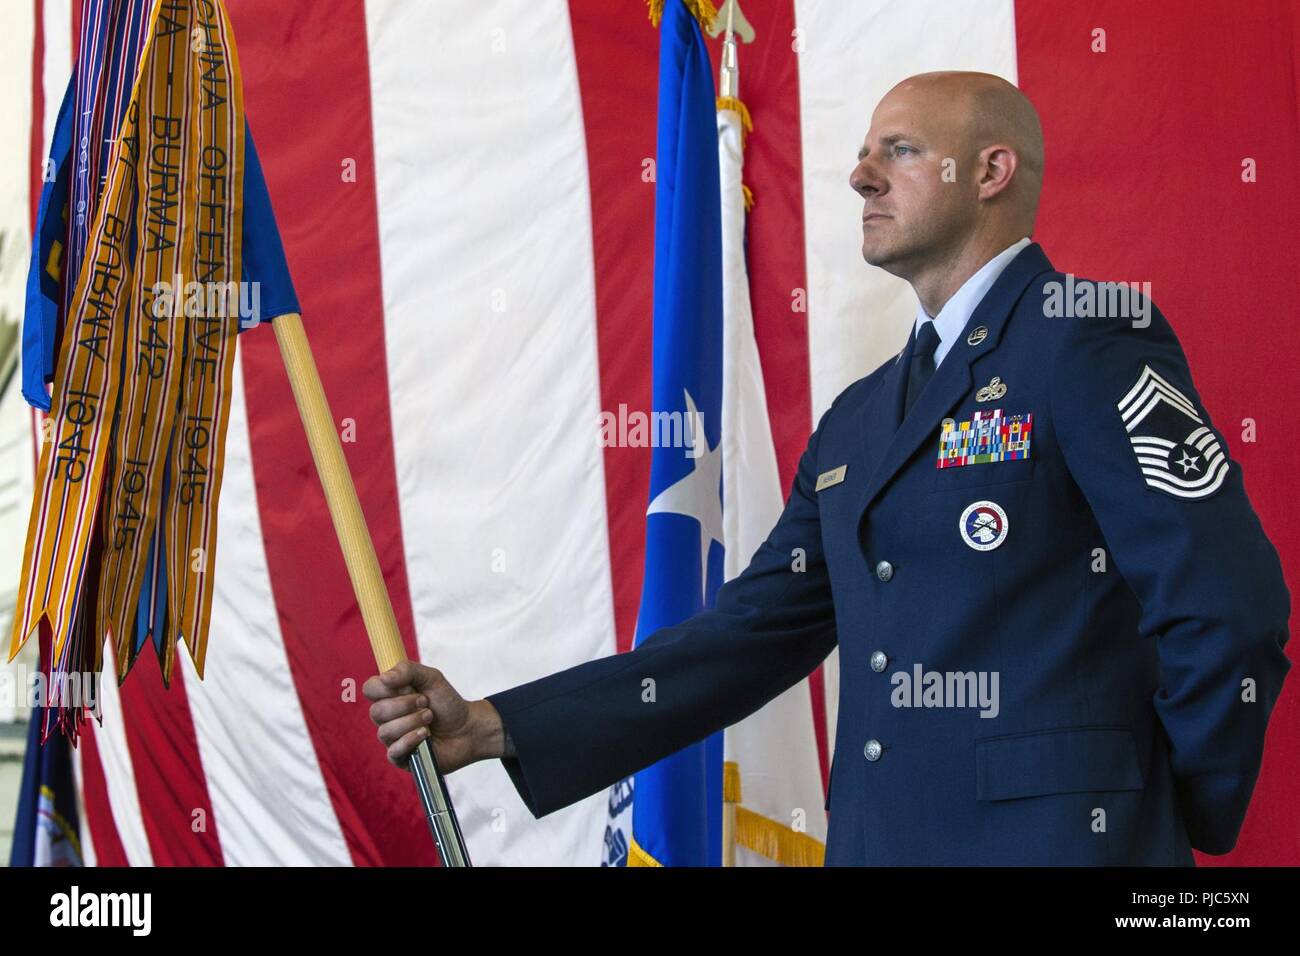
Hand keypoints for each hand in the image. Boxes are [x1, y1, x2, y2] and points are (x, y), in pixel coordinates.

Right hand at [363, 661, 505, 770]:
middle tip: (426, 703)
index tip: (408, 687)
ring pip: (385, 731)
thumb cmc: (447, 703)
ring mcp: (393, 739)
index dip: (385, 688)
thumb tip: (384, 677)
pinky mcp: (401, 758)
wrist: (468, 728)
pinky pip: (393, 752)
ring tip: (430, 718)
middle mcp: (388, 718)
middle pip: (376, 711)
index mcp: (390, 696)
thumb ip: (407, 670)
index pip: (370, 689)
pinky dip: (410, 740)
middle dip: (405, 705)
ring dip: (412, 722)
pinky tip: (426, 735)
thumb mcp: (432, 678)